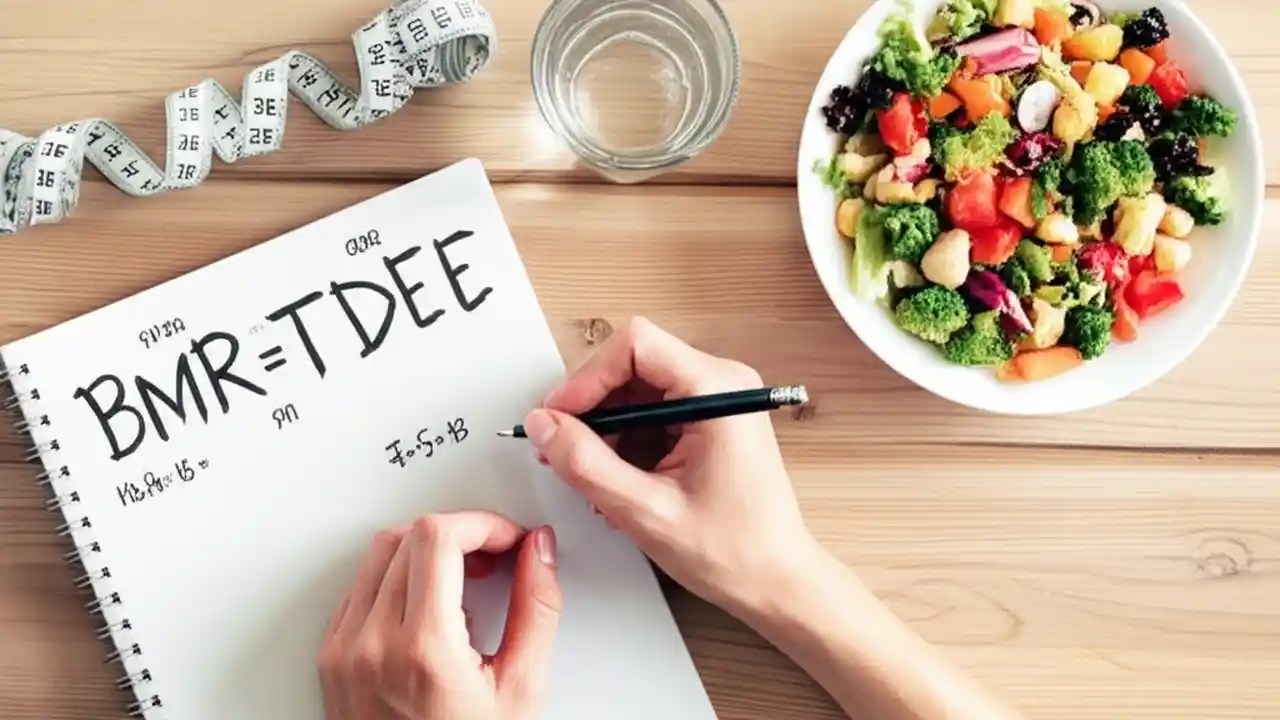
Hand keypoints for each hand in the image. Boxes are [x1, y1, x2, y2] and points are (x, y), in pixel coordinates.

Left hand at [319, 512, 561, 719]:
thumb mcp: (520, 689)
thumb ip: (536, 609)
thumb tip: (539, 551)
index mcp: (422, 649)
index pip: (439, 537)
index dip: (482, 524)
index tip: (507, 541)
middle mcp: (372, 644)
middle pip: (410, 537)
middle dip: (461, 536)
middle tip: (493, 561)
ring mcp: (344, 651)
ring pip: (379, 554)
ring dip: (425, 553)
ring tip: (462, 584)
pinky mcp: (331, 658)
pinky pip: (359, 589)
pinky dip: (395, 581)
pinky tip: (427, 606)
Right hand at [523, 317, 821, 614]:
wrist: (777, 581)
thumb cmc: (737, 551)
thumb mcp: (646, 511)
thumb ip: (587, 464)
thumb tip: (545, 426)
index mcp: (718, 390)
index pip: (634, 345)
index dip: (586, 377)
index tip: (559, 415)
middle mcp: (721, 384)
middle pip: (631, 365)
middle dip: (591, 408)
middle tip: (564, 450)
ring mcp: (716, 401)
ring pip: (635, 391)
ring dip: (605, 431)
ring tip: (595, 479)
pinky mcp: (708, 421)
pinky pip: (650, 413)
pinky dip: (625, 443)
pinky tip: (619, 482)